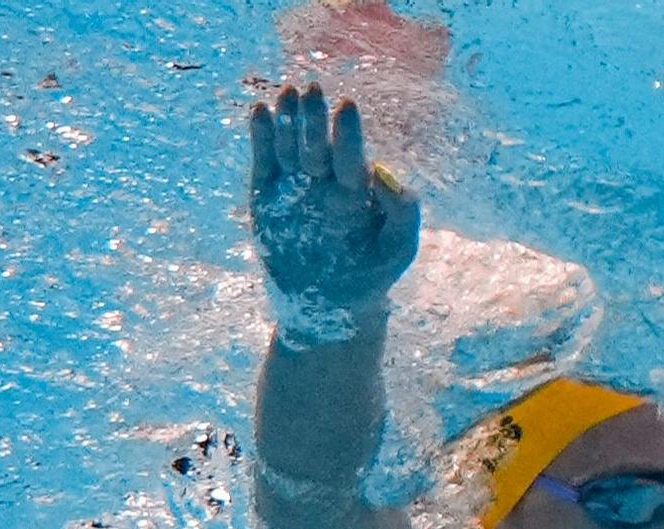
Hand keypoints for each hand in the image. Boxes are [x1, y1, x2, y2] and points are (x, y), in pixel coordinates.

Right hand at [247, 85, 418, 323]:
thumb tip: (385, 172)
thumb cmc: (369, 274)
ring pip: (289, 145)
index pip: (350, 155)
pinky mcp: (266, 190)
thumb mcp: (396, 248)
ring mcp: (294, 183)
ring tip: (287, 93)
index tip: (347, 107)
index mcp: (356, 189)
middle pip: (318, 143)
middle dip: (315, 118)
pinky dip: (261, 135)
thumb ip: (402, 212)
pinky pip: (264, 159)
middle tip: (312, 89)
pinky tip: (260, 111)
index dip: (348, 133)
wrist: (325, 303)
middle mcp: (325, 179)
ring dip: (287, 119)